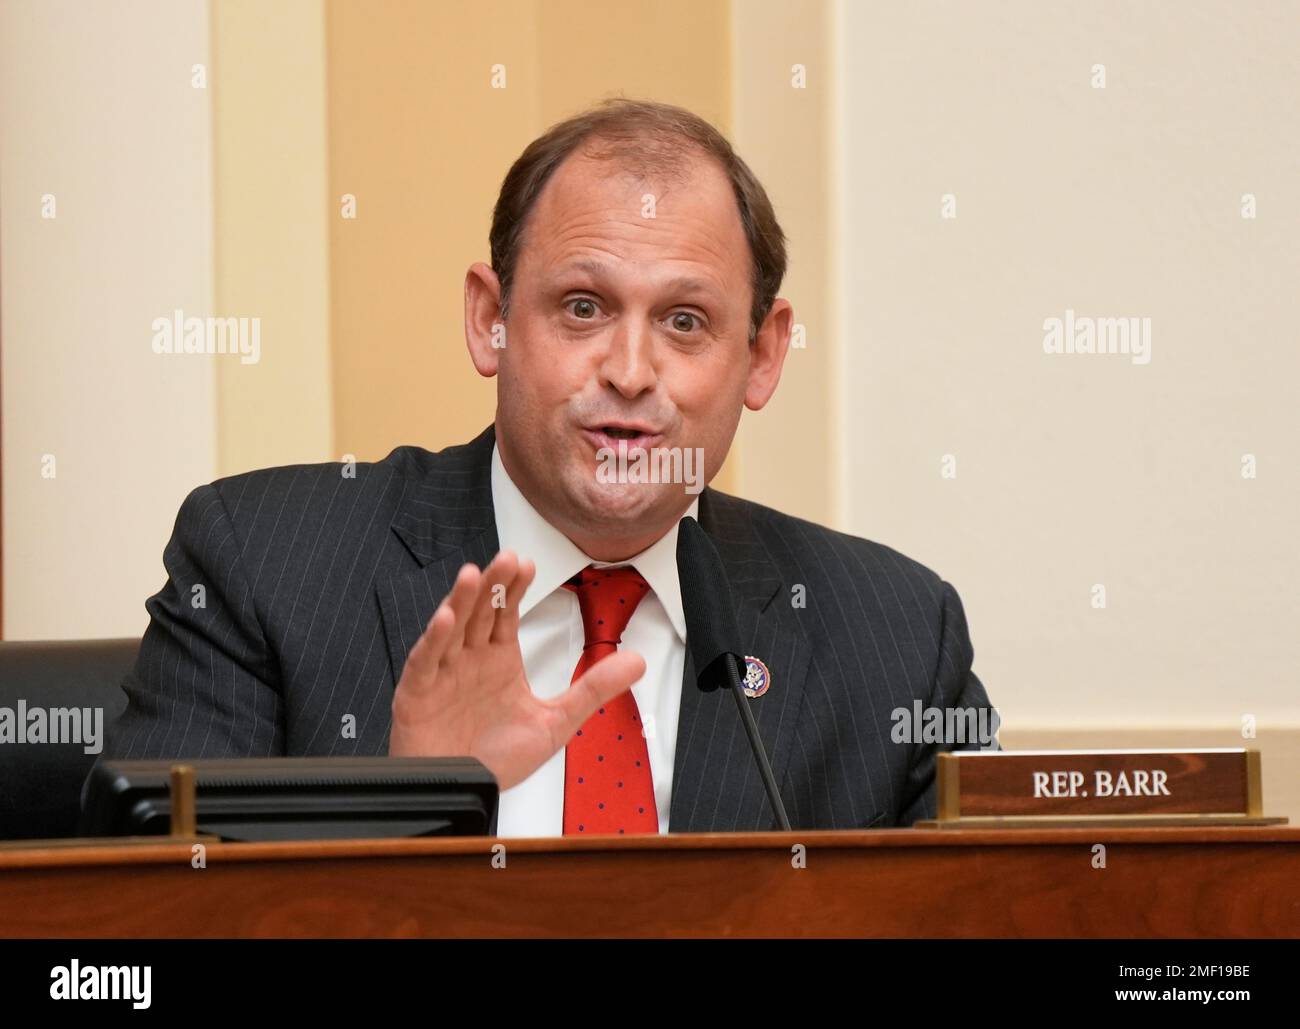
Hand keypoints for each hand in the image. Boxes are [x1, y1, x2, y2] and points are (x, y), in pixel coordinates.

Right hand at [388, 549, 646, 789]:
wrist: (463, 794)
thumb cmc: (495, 759)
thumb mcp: (555, 722)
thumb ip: (593, 690)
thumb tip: (638, 662)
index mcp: (498, 658)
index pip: (506, 612)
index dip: (515, 588)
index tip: (528, 564)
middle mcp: (470, 659)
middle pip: (480, 612)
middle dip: (493, 585)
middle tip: (507, 558)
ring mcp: (442, 673)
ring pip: (451, 628)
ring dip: (461, 601)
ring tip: (474, 575)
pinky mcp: (417, 693)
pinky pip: (424, 662)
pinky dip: (433, 641)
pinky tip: (445, 619)